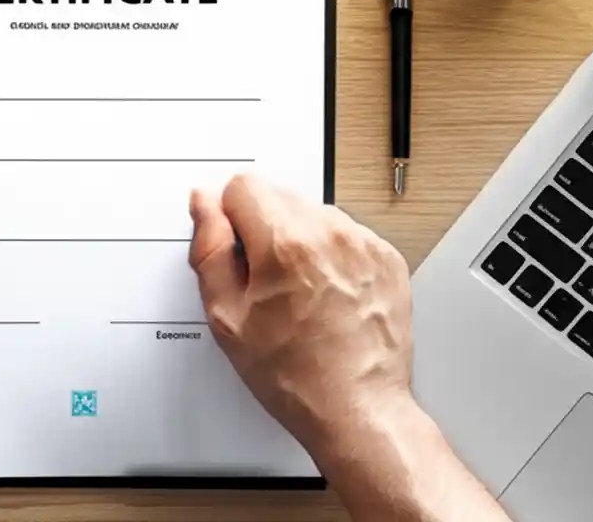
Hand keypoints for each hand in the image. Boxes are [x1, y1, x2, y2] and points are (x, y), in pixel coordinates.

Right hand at [189, 176, 509, 521]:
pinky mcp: (388, 258)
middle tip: (265, 282)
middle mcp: (330, 233)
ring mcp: (365, 244)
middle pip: (279, 195)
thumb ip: (210, 249)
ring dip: (300, 240)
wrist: (358, 408)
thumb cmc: (294, 375)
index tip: (236, 251)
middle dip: (263, 227)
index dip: (230, 217)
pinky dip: (333, 255)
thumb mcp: (227, 316)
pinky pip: (347, 235)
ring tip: (300, 294)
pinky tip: (328, 297)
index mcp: (285, 244)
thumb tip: (204, 204)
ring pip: (314, 213)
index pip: (244, 184)